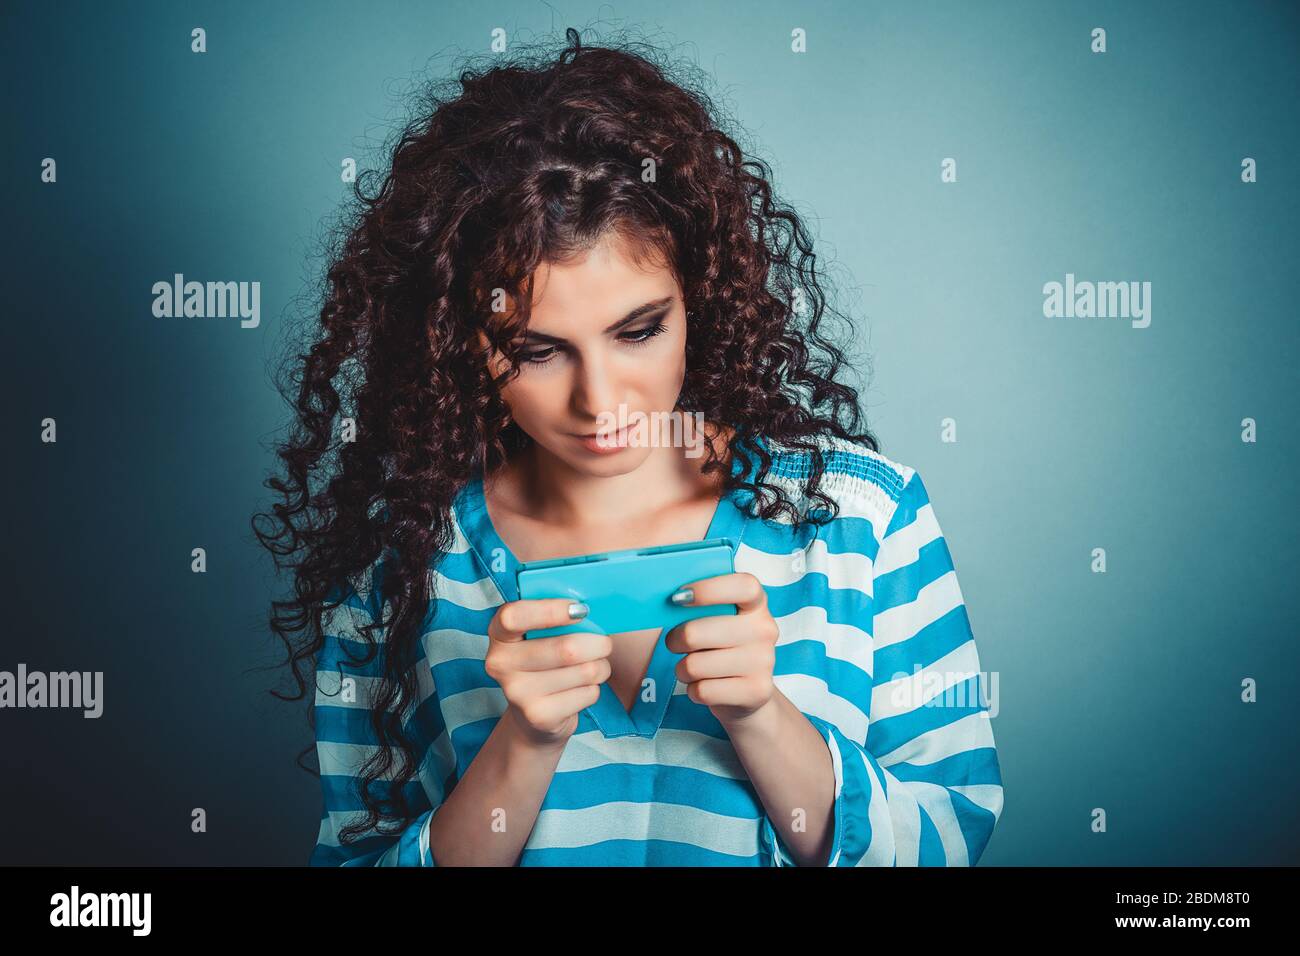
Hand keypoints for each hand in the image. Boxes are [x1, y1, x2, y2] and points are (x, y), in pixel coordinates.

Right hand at [484, 598, 612, 749]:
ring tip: (592, 668)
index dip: (551, 610)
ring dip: (600, 667)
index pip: (514, 616)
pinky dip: (594, 689)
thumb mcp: (541, 634)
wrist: (534, 716)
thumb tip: (589, 607)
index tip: (579, 609)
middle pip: (567, 648)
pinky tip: (580, 689)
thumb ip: (557, 615)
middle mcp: (501, 664)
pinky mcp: (539, 716)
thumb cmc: (546, 662)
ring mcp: (518, 693)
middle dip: (598, 644)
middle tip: (603, 643)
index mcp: (500, 634)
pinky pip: (588, 693)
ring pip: (585, 670)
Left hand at [664, 572, 778, 724]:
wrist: (749, 693)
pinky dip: (694, 691)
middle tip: (675, 643)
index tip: (678, 598)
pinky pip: (703, 690)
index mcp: (756, 604)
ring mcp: (763, 662)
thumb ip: (699, 605)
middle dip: (675, 640)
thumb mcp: (717, 620)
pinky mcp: (756, 692)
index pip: (743, 586)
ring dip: (683, 670)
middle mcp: (764, 630)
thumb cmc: (722, 647)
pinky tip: (706, 686)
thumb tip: (668, 599)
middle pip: (696, 632)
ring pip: (694, 665)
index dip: (708, 590)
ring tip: (693, 669)